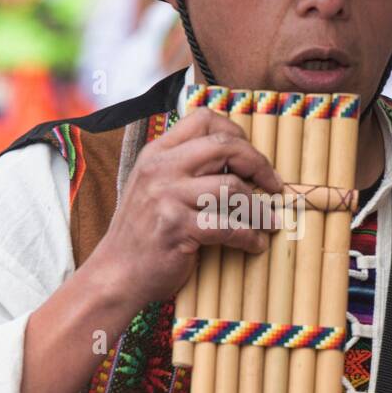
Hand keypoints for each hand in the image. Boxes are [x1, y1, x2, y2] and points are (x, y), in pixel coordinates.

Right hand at [82, 106, 283, 311]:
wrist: (117, 273)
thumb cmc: (143, 231)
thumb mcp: (153, 186)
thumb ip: (183, 166)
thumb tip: (236, 155)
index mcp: (157, 152)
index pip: (204, 119)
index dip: (237, 134)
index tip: (251, 157)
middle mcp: (160, 168)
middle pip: (225, 146)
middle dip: (259, 165)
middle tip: (274, 185)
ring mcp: (166, 197)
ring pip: (232, 187)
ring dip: (258, 207)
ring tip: (268, 221)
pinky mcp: (176, 228)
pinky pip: (228, 227)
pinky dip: (249, 237)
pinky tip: (255, 244)